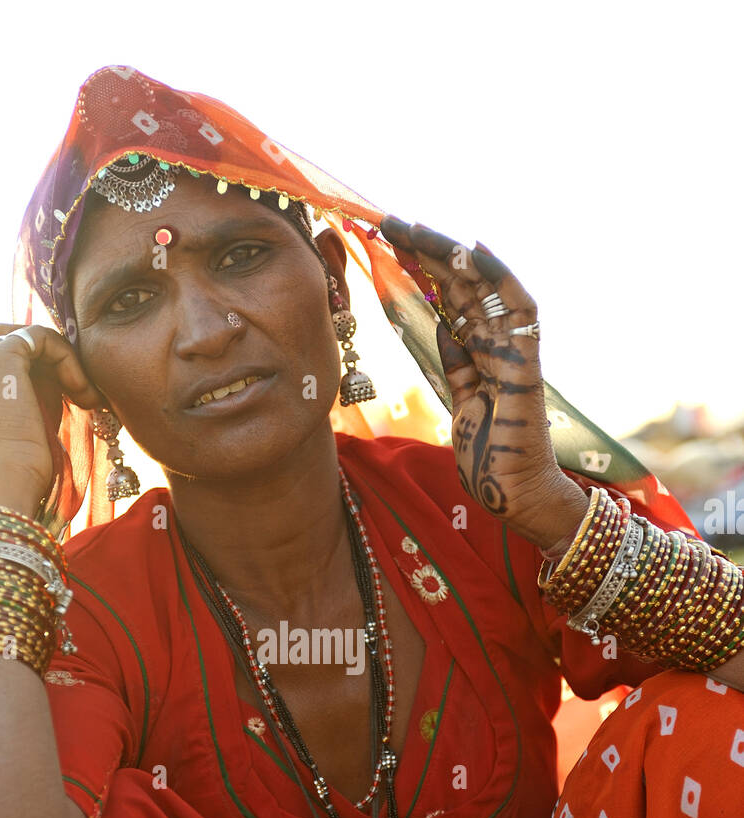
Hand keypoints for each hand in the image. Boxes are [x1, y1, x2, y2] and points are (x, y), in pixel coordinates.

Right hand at [0, 324, 104, 508]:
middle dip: (45, 361)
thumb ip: (29, 406)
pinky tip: (82, 391)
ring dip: (61, 361)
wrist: (5, 489)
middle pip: (3, 344)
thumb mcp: (21, 437)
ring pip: (22, 338)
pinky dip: (66, 358)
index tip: (65, 399)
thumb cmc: (18, 480)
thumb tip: (62, 386)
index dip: (33, 375)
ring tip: (85, 395)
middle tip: (78, 389)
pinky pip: (38, 337)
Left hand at [378, 217, 587, 548]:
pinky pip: (518, 312)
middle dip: (426, 254)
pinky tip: (475, 252)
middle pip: (460, 287)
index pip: (449, 301)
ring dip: (449, 258)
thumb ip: (456, 367)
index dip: (422, 271)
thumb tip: (440, 329)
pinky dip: (500, 279)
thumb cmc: (490, 459)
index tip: (390, 246)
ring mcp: (513, 352)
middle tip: (390, 223)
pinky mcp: (525, 365)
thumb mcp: (461, 404)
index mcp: (481, 354)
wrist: (516, 495)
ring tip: (414, 229)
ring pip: (480, 290)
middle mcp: (498, 345)